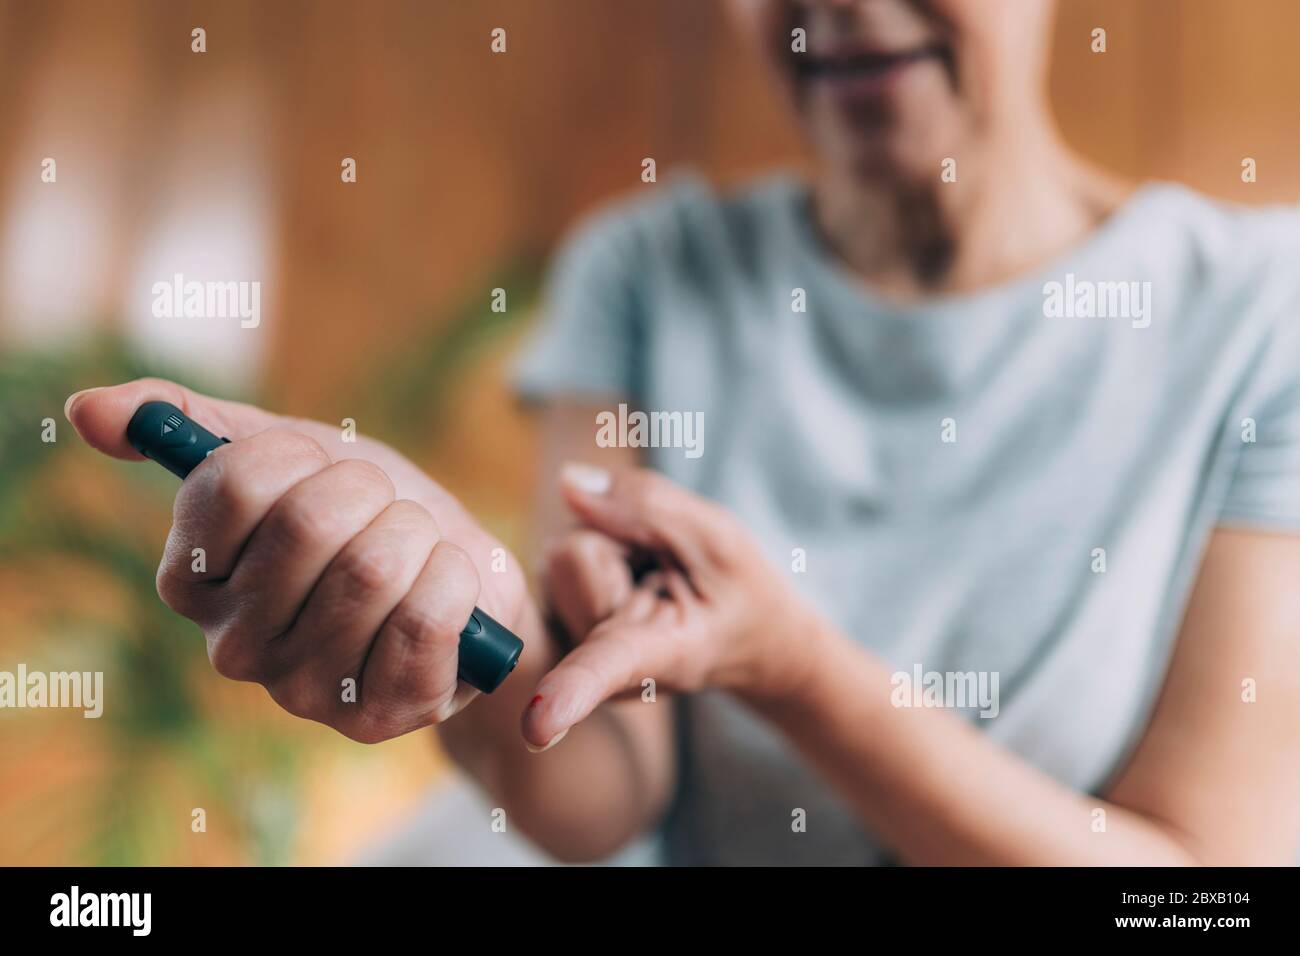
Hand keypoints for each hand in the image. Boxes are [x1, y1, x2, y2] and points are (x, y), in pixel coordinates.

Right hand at [66, 378, 531, 742]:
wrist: (460, 576)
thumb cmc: (367, 512)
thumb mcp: (292, 451)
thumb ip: (196, 423)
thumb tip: (89, 407)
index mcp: (190, 577)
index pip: (234, 481)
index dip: (301, 455)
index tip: (324, 466)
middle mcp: (232, 646)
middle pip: (310, 521)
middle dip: (371, 492)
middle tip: (382, 509)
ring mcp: (303, 690)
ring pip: (374, 568)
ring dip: (418, 534)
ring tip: (416, 550)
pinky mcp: (377, 716)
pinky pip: (425, 619)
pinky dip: (454, 579)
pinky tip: (445, 587)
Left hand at [521, 464, 818, 750]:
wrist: (750, 638)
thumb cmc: (742, 592)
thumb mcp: (718, 537)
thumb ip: (648, 506)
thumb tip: (568, 482)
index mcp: (659, 655)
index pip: (607, 667)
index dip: (572, 688)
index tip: (537, 727)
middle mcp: (604, 667)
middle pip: (573, 555)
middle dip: (616, 535)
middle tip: (666, 565)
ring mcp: (576, 649)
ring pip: (564, 550)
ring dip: (608, 543)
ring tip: (652, 575)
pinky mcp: (559, 628)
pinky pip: (560, 558)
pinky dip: (597, 550)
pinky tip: (631, 579)